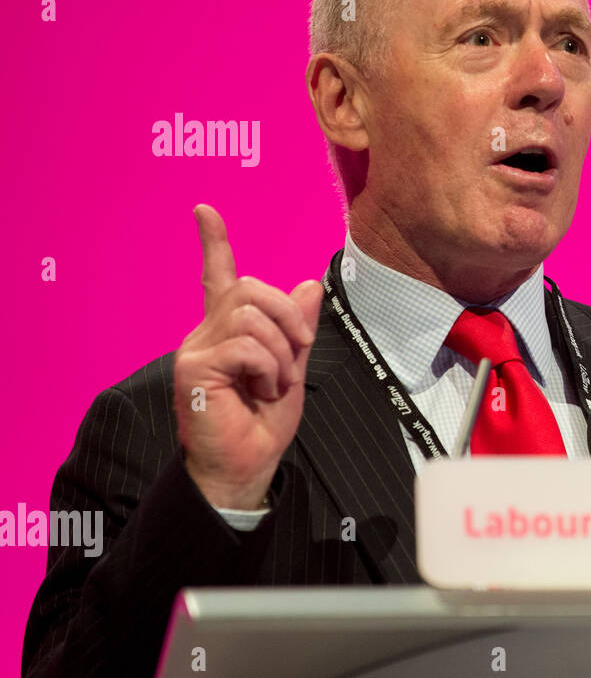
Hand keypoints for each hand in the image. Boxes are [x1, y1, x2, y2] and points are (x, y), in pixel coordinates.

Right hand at [174, 204, 323, 509]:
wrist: (246, 467)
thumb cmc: (263, 424)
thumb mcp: (293, 368)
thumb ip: (298, 329)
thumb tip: (309, 285)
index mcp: (228, 330)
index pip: (218, 276)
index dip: (214, 242)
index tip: (205, 210)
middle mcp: (207, 333)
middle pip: (250, 288)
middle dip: (289, 316)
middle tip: (298, 351)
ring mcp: (197, 349)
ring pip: (250, 314)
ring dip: (280, 349)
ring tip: (275, 381)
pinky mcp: (195, 368)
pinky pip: (246, 345)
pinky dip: (269, 366)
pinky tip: (262, 390)